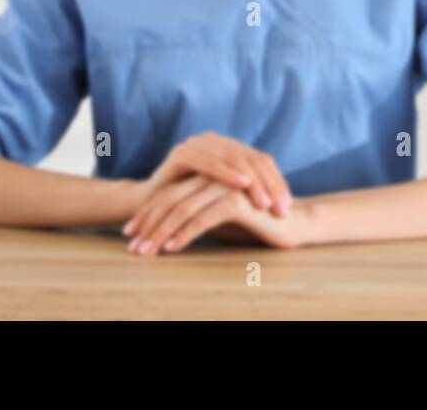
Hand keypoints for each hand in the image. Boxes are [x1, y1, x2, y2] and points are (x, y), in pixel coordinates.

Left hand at [123, 175, 313, 253]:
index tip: (131, 234)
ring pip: (183, 208)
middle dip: (148, 224)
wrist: (294, 223)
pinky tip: (172, 249)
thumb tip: (167, 226)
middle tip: (132, 246)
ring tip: (146, 251)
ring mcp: (225, 184)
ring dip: (160, 232)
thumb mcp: (220, 216)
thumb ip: (198, 212)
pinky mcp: (237, 199)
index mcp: (209, 175)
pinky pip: (203, 218)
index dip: (149, 213)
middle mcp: (214, 175)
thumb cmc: (256, 221)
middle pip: (172, 199)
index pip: (171, 193)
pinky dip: (184, 234)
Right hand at [140, 131, 292, 216]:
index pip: (260, 161)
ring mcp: (197, 144)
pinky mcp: (181, 153)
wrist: (150, 207)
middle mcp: (215, 141)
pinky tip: (242, 185)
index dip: (276, 181)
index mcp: (228, 148)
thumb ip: (247, 192)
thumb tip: (285, 202)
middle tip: (281, 207)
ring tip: (265, 202)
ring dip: (253, 181)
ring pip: (234, 159)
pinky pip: (209, 161)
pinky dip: (227, 173)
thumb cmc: (191, 206)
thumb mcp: (224, 198)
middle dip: (269, 184)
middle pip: (251, 158)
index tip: (288, 205)